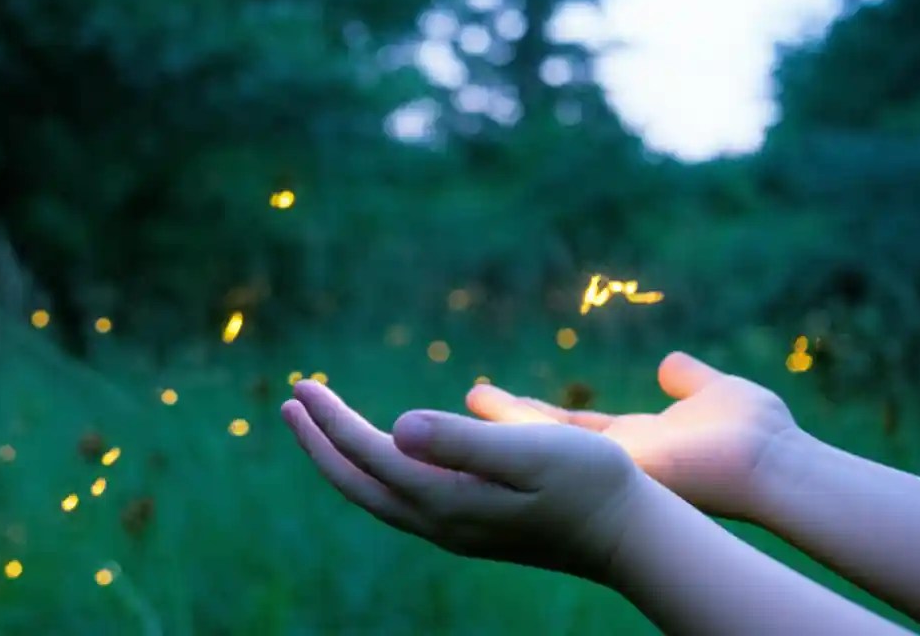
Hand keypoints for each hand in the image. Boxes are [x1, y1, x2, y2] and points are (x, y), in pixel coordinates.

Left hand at [281, 378, 648, 581]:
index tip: (303, 384)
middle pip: (357, 482)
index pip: (369, 452)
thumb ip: (461, 440)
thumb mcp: (530, 449)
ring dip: (342, 460)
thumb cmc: (590, 482)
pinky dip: (375, 475)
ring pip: (376, 496)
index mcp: (445, 498)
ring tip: (320, 428)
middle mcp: (439, 522)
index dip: (330, 419)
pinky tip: (382, 458)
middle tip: (290, 403)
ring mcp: (453, 531)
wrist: (630, 535)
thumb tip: (397, 428)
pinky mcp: (470, 530)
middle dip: (318, 443)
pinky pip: (401, 501)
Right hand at [468, 352, 799, 519]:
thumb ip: (690, 378)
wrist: (773, 464)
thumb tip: (670, 361)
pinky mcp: (610, 463)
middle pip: (547, 437)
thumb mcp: (715, 390)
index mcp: (638, 439)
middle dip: (504, 419)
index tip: (504, 400)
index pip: (575, 427)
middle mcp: (616, 456)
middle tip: (467, 400)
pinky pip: (553, 444)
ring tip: (464, 402)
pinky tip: (482, 415)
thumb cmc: (756, 433)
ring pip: (541, 443)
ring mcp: (610, 463)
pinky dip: (515, 431)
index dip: (538, 414)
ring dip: (500, 424)